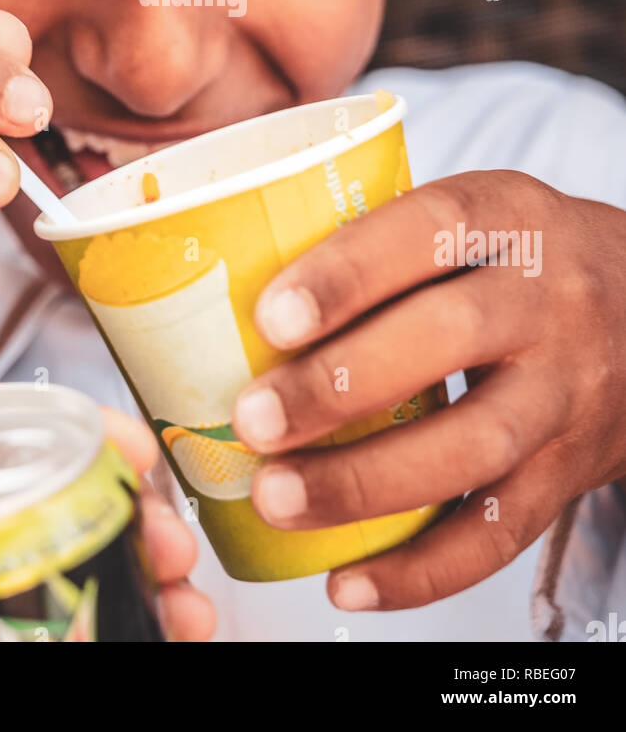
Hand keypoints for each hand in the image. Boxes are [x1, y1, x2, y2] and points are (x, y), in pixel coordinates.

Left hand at [231, 171, 625, 610]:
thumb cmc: (518, 257)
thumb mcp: (474, 214)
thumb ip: (383, 242)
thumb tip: (229, 291)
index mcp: (506, 216)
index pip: (429, 230)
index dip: (348, 274)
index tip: (272, 317)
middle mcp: (545, 301)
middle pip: (449, 338)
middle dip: (343, 384)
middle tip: (253, 418)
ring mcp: (564, 393)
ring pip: (475, 445)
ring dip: (368, 482)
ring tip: (278, 497)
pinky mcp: (568, 472)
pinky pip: (500, 531)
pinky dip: (422, 569)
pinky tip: (348, 583)